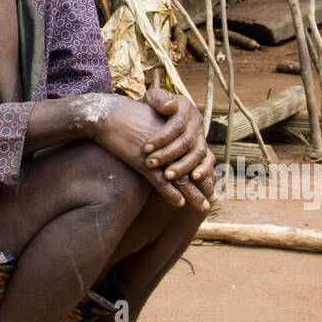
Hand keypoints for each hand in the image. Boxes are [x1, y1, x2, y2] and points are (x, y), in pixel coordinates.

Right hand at [90, 95, 211, 211]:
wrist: (108, 115)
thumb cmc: (128, 116)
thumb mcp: (151, 121)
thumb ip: (164, 132)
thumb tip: (169, 139)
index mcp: (175, 132)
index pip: (195, 153)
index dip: (203, 169)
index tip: (211, 182)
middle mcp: (171, 142)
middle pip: (192, 167)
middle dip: (203, 185)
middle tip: (213, 199)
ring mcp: (159, 153)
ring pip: (181, 177)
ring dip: (192, 193)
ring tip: (202, 207)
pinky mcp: (145, 161)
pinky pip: (161, 181)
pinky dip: (170, 193)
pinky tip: (179, 203)